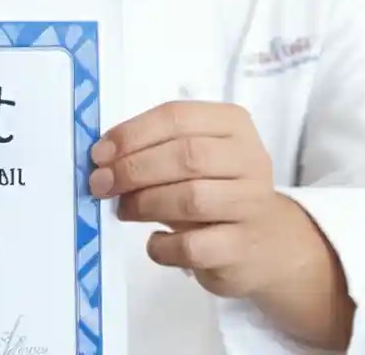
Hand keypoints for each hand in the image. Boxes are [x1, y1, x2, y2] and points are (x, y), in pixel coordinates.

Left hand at [88, 101, 305, 297]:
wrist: (264, 242)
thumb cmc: (216, 191)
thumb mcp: (193, 160)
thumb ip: (155, 151)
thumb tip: (102, 159)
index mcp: (232, 124)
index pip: (177, 117)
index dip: (132, 134)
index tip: (99, 153)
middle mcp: (250, 159)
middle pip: (186, 156)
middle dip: (133, 169)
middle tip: (101, 184)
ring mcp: (251, 204)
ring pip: (191, 198)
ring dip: (145, 203)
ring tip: (124, 209)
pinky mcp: (242, 247)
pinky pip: (193, 246)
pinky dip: (163, 245)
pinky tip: (154, 241)